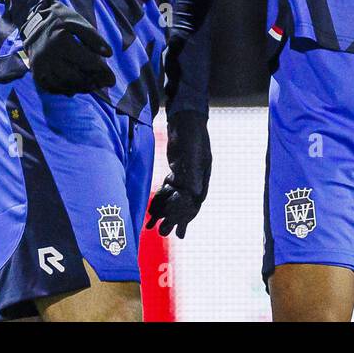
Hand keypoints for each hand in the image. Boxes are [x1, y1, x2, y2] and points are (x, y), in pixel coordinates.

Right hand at [21, 0, 114, 93]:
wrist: (33, 21)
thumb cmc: (60, 21)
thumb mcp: (78, 23)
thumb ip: (94, 38)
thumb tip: (108, 54)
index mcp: (61, 40)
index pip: (86, 61)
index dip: (101, 72)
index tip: (111, 79)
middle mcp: (49, 55)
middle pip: (75, 76)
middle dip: (92, 83)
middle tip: (103, 85)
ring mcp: (40, 66)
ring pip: (63, 84)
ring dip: (80, 88)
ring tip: (92, 86)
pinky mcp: (36, 72)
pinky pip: (51, 87)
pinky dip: (64, 90)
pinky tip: (75, 88)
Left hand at [146, 110, 210, 238]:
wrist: (185, 119)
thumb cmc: (192, 137)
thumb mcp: (193, 156)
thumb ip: (192, 175)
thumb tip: (191, 196)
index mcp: (201, 180)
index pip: (192, 204)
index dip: (181, 217)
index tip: (171, 227)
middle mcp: (194, 181)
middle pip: (183, 206)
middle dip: (173, 220)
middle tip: (163, 233)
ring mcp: (184, 176)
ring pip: (174, 200)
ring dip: (164, 213)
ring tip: (152, 226)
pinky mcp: (175, 171)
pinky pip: (168, 191)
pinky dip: (160, 201)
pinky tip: (152, 209)